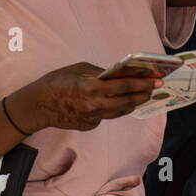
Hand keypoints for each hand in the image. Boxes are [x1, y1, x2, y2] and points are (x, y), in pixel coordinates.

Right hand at [6, 62, 160, 132]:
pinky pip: (106, 116)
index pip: (125, 85)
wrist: (38, 104)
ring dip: (133, 103)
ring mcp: (92, 118)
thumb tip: (121, 75)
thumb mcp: (81, 69)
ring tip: (142, 95)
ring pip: (120, 112)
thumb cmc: (58, 81)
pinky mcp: (89, 126)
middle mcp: (95, 105)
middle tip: (154, 88)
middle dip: (143, 94)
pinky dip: (113, 109)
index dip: (143, 82)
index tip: (156, 79)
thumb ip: (102, 74)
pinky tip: (117, 102)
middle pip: (127, 101)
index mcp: (92, 87)